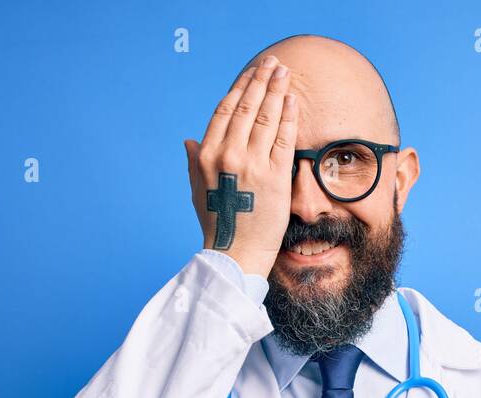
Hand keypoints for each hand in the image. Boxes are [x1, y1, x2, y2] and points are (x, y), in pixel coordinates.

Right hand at [185, 55, 297, 276]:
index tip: (250, 75)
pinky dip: (288, 116)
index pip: (224, 112)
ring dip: (277, 90)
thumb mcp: (198, 190)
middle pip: (247, 108)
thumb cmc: (218, 224)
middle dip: (261, 81)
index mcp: (207, 155)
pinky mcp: (275, 177)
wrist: (236, 253)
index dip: (239, 90)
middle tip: (272, 63)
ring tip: (285, 72)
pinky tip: (292, 100)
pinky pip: (284, 139)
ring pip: (266, 118)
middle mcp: (228, 155)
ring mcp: (252, 165)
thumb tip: (188, 141)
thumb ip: (193, 162)